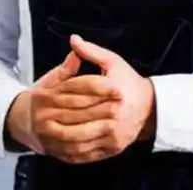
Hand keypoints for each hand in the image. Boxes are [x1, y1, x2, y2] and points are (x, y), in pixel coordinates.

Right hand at [7, 43, 121, 156]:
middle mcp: (45, 112)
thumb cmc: (42, 99)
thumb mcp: (51, 79)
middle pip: (77, 108)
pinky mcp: (52, 149)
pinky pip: (72, 150)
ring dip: (96, 127)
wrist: (20, 121)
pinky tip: (102, 141)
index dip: (97, 87)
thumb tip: (77, 43)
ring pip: (75, 130)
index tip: (116, 88)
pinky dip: (88, 147)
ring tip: (115, 123)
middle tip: (121, 104)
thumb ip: (67, 67)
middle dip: (101, 106)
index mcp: (46, 93)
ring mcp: (48, 132)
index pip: (76, 87)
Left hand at [41, 35, 156, 163]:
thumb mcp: (112, 62)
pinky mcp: (115, 149)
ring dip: (64, 140)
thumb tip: (73, 39)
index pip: (81, 97)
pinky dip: (75, 152)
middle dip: (60, 121)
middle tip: (41, 120)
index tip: (46, 99)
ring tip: (47, 136)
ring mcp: (115, 137)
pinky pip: (91, 153)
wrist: (150, 106)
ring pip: (83, 140)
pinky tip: (62, 147)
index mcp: (114, 95)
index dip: (62, 99)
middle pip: (80, 120)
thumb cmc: (129, 82)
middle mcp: (115, 119)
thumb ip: (91, 52)